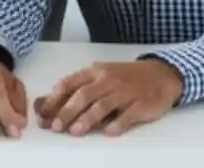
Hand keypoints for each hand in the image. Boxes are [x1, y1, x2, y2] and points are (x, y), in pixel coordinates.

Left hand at [34, 59, 182, 136]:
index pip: (68, 83)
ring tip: (75, 131)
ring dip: (87, 118)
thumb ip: (74, 89)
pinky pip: (128, 114)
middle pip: (83, 95)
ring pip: (103, 105)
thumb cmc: (124, 77)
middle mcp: (107, 80)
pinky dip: (118, 123)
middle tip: (55, 127)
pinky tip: (108, 132)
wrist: (161, 74)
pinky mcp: (142, 104)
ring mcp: (125, 91)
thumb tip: (43, 104)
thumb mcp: (99, 76)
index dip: (54, 99)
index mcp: (94, 72)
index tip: (42, 115)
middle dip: (67, 111)